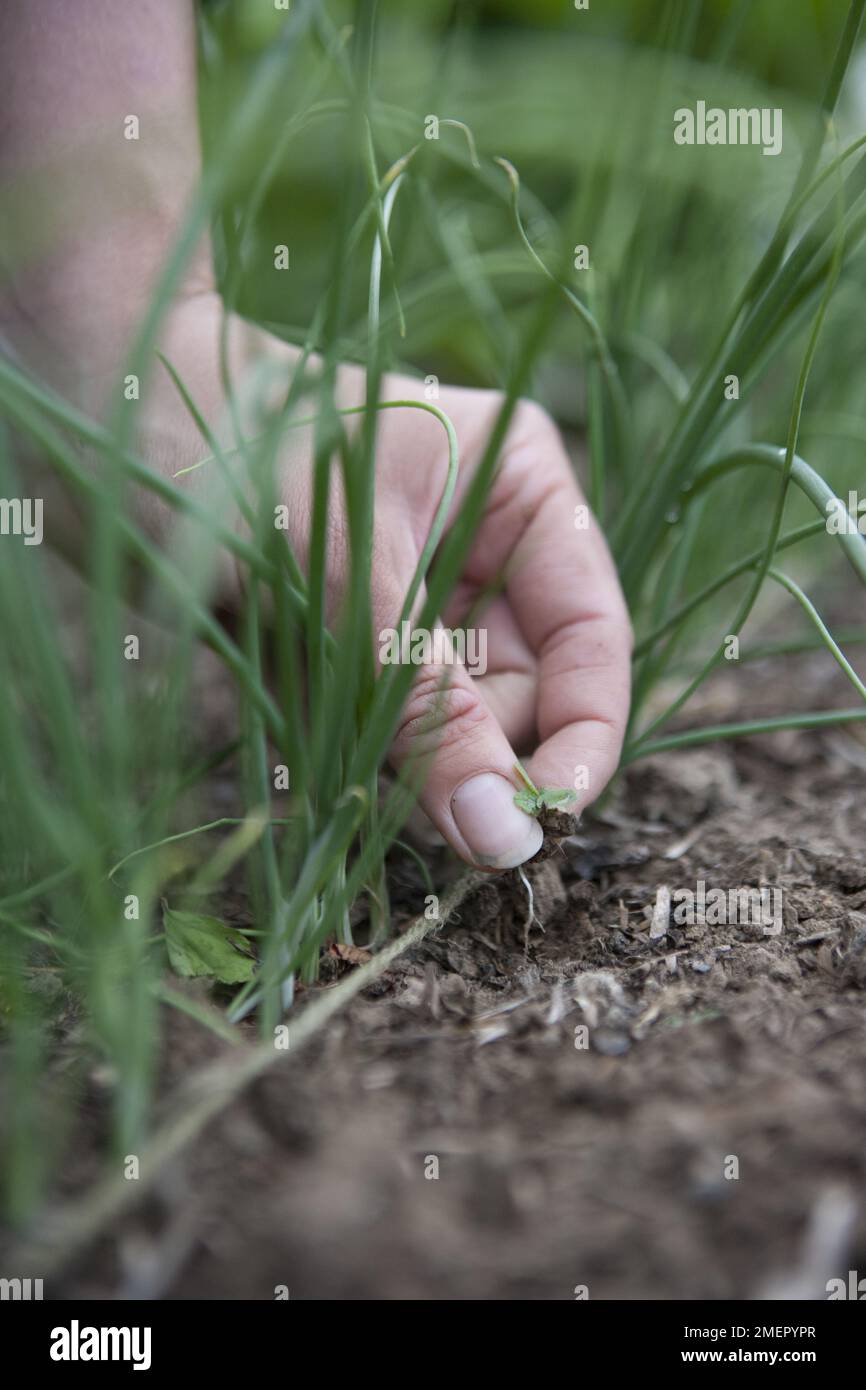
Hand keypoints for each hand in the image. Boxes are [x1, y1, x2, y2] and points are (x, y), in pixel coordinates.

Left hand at [134, 293, 632, 869]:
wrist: (104, 422)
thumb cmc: (232, 456)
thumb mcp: (346, 582)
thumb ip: (430, 711)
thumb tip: (503, 835)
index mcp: (520, 491)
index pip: (591, 636)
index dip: (584, 737)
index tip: (545, 825)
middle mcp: (486, 549)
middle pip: (524, 695)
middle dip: (472, 752)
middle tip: (414, 797)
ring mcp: (422, 598)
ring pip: (450, 723)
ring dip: (393, 746)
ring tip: (312, 688)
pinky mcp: (359, 640)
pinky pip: (381, 724)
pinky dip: (340, 733)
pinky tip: (281, 678)